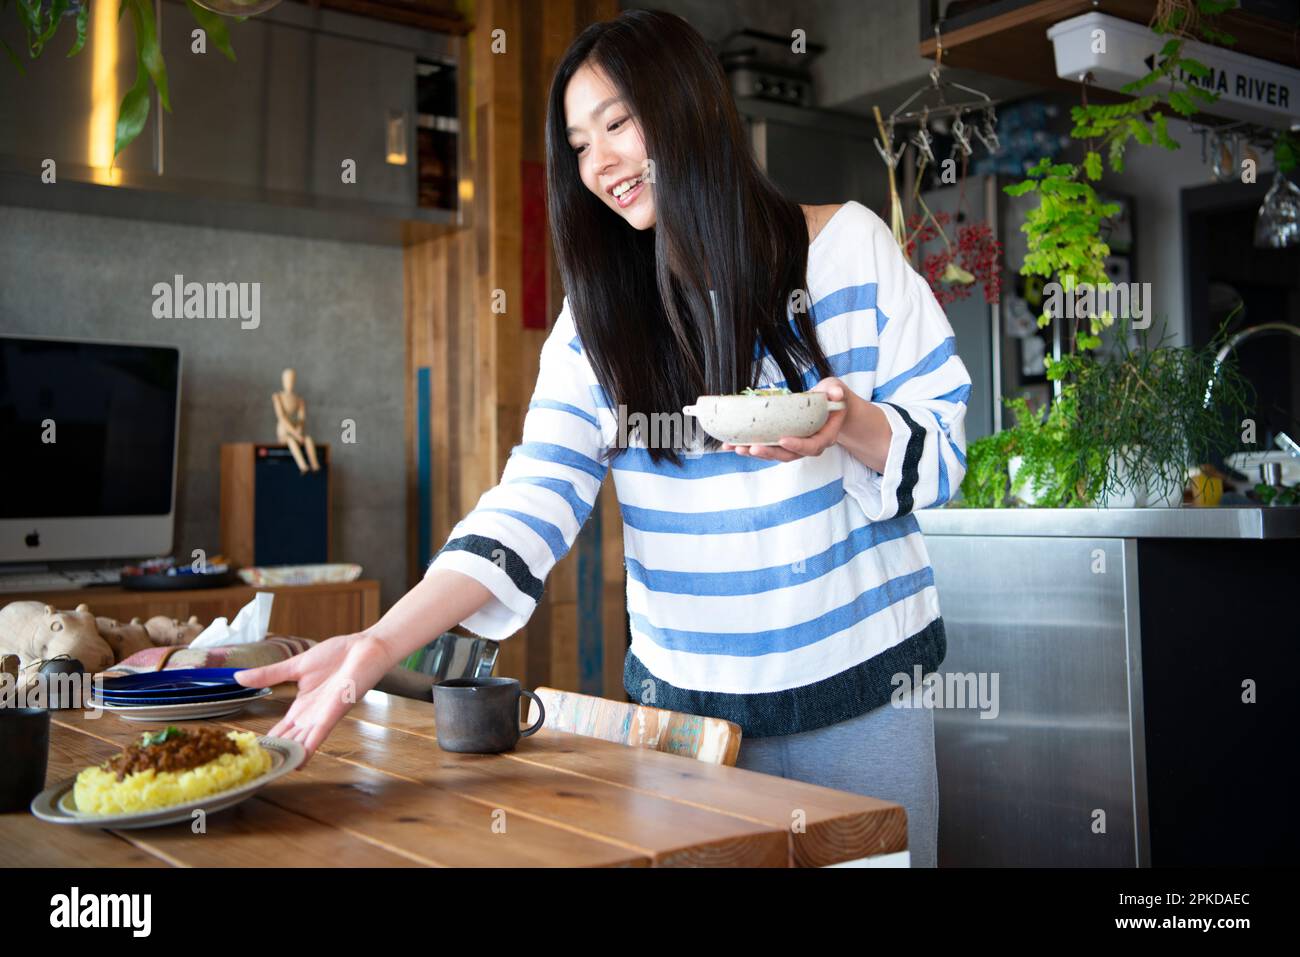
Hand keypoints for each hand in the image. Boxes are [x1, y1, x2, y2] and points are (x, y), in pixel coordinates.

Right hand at [233, 631, 394, 766]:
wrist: (365, 647)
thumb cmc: (337, 656)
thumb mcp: (296, 666)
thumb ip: (269, 675)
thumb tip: (237, 677)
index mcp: (302, 706)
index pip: (280, 730)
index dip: (266, 743)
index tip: (248, 758)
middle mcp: (311, 716)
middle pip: (289, 741)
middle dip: (275, 755)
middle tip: (255, 772)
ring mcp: (323, 715)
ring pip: (302, 741)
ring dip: (289, 756)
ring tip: (272, 773)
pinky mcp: (336, 711)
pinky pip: (320, 732)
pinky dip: (309, 746)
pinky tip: (299, 761)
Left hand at [722, 378, 850, 462]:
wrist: (828, 406)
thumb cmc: (830, 397)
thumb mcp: (836, 390)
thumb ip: (836, 392)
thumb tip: (835, 393)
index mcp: (824, 436)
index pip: (812, 446)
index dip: (798, 445)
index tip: (783, 439)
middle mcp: (808, 445)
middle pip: (788, 455)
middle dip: (769, 453)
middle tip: (752, 448)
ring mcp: (793, 445)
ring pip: (774, 454)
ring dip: (754, 452)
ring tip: (736, 447)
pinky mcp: (780, 442)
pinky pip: (765, 446)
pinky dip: (748, 446)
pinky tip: (731, 444)